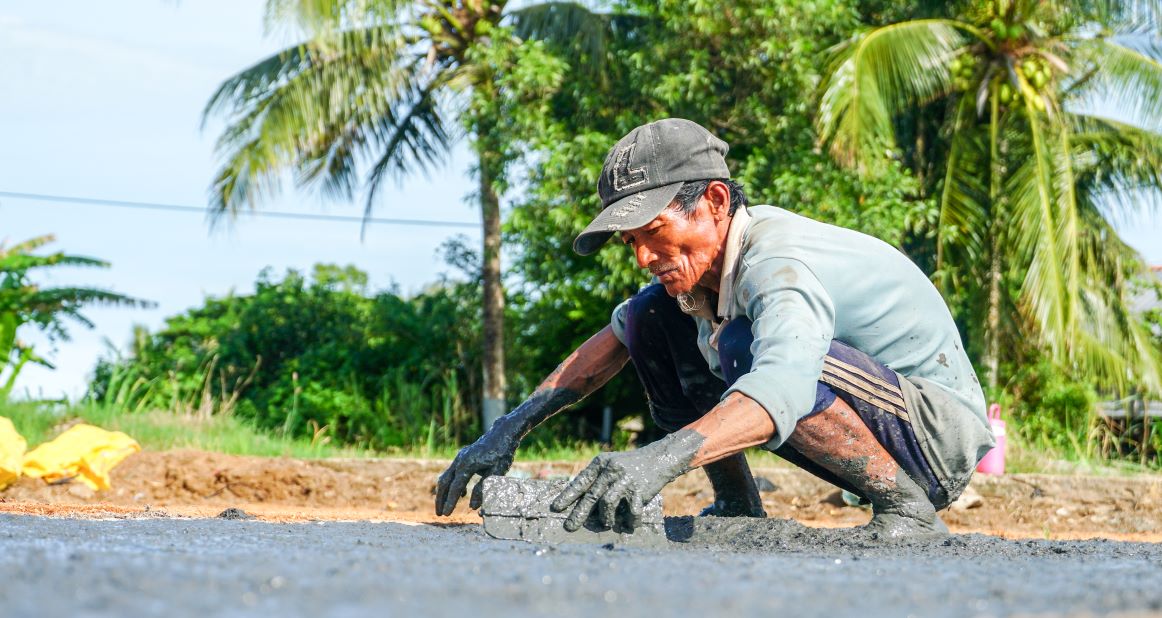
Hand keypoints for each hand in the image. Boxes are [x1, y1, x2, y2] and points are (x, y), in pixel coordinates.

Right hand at [434, 422, 519, 515]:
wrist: (503, 433)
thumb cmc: (502, 452)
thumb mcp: (496, 472)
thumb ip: (483, 489)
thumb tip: (473, 507)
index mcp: (467, 464)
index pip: (455, 487)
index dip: (450, 502)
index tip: (446, 514)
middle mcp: (460, 460)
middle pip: (445, 482)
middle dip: (440, 499)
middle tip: (439, 514)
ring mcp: (460, 457)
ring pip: (446, 477)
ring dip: (444, 492)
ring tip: (444, 507)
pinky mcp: (463, 457)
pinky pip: (453, 472)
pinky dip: (452, 484)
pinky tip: (461, 494)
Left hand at [550, 429, 703, 531]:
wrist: (657, 459)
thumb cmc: (629, 466)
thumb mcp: (610, 465)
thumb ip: (596, 479)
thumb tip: (577, 502)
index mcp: (600, 463)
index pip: (580, 482)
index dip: (568, 496)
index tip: (556, 508)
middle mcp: (611, 471)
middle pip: (591, 495)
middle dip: (579, 513)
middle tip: (570, 526)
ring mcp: (625, 480)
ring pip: (607, 503)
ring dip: (605, 518)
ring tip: (605, 523)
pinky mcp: (639, 490)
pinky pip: (630, 512)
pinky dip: (629, 522)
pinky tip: (628, 526)